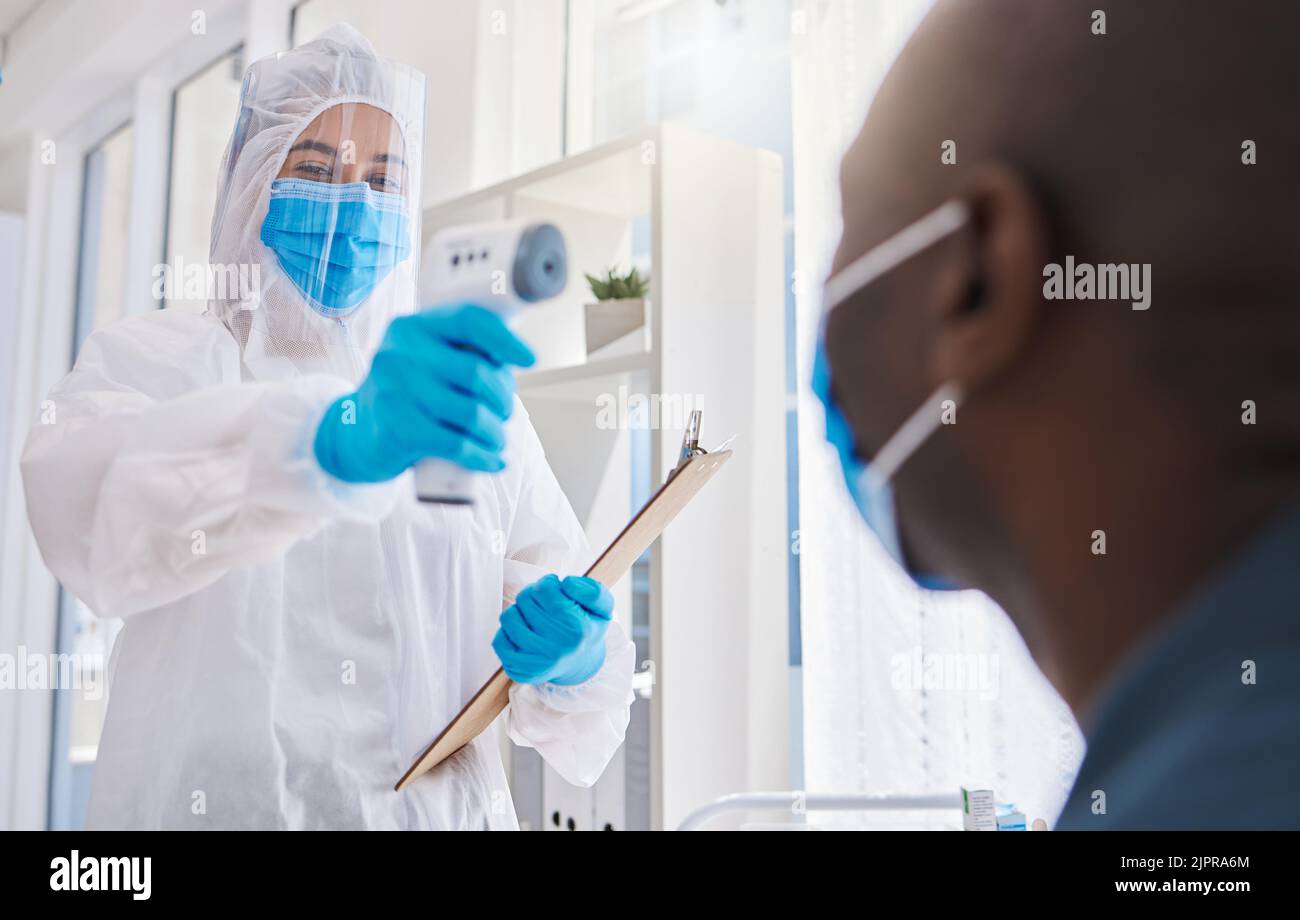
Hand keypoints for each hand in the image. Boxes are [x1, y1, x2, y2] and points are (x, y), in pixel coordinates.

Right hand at [313, 304, 534, 482]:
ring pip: (471, 413)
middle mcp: (399, 353)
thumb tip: (518, 359)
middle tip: (504, 412)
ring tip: (497, 438)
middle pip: (476, 373)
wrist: (354, 433)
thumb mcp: (425, 362)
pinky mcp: (397, 429)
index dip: (505, 340)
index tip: (530, 360)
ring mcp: (394, 391)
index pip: (468, 320)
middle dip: (502, 398)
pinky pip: (456, 445)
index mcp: (411, 327)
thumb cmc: (408, 395)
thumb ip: (461, 353)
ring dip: (496, 431)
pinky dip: (482, 456)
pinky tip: (493, 460)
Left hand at [492, 575, 613, 685]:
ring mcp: (536, 662)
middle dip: (533, 595)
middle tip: (544, 605)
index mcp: (578, 630)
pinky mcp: (520, 671)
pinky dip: (508, 632)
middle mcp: (557, 648)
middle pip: (525, 599)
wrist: (578, 664)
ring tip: (533, 618)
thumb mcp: (602, 609)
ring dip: (520, 612)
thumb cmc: (586, 630)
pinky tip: (525, 633)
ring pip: (509, 617)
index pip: (545, 588)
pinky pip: (499, 640)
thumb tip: (568, 583)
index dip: (548, 583)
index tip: (556, 592)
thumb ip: (594, 591)